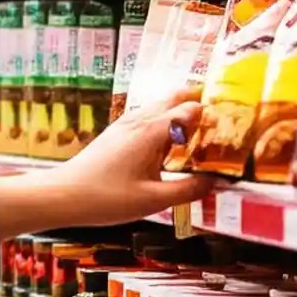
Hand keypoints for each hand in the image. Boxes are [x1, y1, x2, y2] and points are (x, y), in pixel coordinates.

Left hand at [0, 99, 215, 236]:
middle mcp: (140, 120)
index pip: (191, 110)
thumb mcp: (152, 200)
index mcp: (151, 132)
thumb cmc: (105, 199)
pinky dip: (167, 122)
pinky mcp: (119, 132)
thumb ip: (188, 190)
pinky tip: (173, 144)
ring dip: (183, 112)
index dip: (214, 115)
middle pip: (177, 97)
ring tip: (203, 132)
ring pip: (162, 105)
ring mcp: (127, 124)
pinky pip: (150, 117)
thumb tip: (216, 183)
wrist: (63, 196)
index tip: (234, 125)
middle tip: (223, 119)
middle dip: (201, 102)